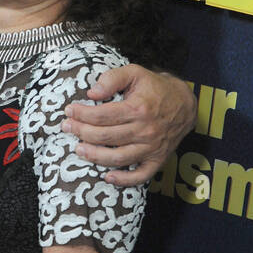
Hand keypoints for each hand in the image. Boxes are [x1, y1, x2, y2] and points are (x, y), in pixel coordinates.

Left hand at [63, 64, 195, 185]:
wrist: (185, 104)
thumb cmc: (155, 88)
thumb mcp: (135, 73)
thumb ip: (112, 78)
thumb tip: (92, 93)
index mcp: (138, 108)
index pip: (102, 115)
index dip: (81, 114)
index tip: (69, 111)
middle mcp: (145, 130)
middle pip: (105, 136)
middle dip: (81, 132)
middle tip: (67, 127)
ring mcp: (152, 148)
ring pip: (118, 158)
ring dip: (95, 156)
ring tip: (79, 149)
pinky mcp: (157, 160)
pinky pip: (140, 176)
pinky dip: (124, 180)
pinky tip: (108, 177)